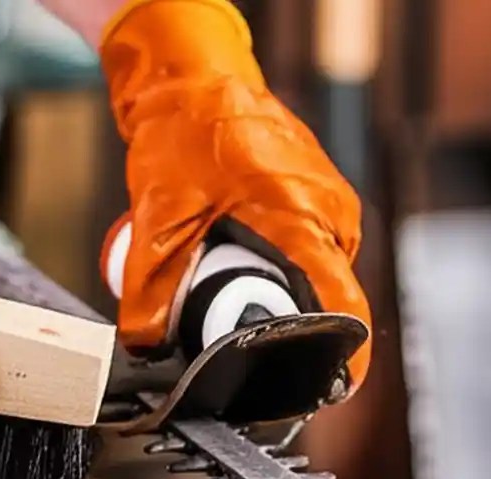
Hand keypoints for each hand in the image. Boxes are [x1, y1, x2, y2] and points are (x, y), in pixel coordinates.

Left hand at [97, 0, 371, 391]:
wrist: (194, 76)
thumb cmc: (187, 130)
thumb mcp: (159, 217)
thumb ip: (149, 290)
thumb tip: (145, 346)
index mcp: (305, 220)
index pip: (345, 309)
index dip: (340, 359)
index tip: (328, 390)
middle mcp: (331, 214)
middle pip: (324, 298)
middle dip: (287, 325)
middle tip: (240, 338)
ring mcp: (329, 202)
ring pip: (314, 274)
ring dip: (279, 292)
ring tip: (232, 292)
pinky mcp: (317, 197)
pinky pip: (309, 248)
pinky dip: (279, 265)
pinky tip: (240, 261)